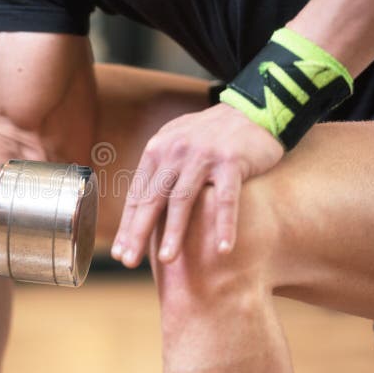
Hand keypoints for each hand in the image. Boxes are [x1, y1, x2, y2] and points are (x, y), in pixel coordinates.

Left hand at [111, 102, 283, 266]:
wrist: (252, 111)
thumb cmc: (210, 136)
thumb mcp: (176, 144)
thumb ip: (158, 171)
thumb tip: (139, 206)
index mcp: (157, 150)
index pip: (138, 195)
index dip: (128, 225)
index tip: (121, 252)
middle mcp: (175, 152)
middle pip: (153, 199)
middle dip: (139, 233)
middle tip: (129, 261)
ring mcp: (203, 156)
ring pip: (183, 201)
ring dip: (174, 232)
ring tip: (167, 260)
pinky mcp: (232, 162)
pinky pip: (226, 199)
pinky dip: (225, 225)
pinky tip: (223, 249)